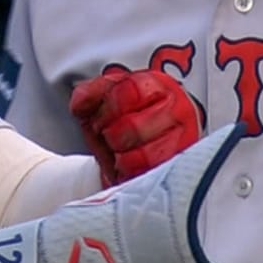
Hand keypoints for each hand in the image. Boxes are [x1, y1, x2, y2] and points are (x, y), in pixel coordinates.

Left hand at [70, 68, 202, 184]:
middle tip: (110, 137)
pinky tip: (128, 168)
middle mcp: (178, 110)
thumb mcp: (100, 103)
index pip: (129, 91)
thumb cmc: (118, 123)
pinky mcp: (179, 169)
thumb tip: (79, 104)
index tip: (101, 116)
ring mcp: (183, 141)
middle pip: (133, 127)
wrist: (128, 156)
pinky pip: (148, 177)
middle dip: (112, 135)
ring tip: (120, 154)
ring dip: (121, 158)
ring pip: (142, 156)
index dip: (107, 107)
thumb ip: (88, 94)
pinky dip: (130, 175)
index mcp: (159, 86)